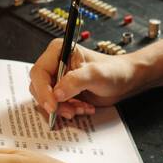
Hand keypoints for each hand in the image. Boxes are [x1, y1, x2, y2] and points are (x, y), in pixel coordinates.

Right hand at [29, 38, 147, 120]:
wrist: (124, 81)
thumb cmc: (113, 71)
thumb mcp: (96, 74)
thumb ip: (75, 81)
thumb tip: (57, 93)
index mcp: (58, 51)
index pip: (39, 73)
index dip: (43, 91)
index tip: (53, 105)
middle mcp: (54, 64)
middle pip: (39, 88)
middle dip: (55, 103)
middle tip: (70, 111)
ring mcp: (57, 79)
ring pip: (47, 100)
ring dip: (64, 108)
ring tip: (82, 108)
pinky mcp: (62, 92)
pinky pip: (57, 106)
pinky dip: (69, 110)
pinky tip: (84, 108)